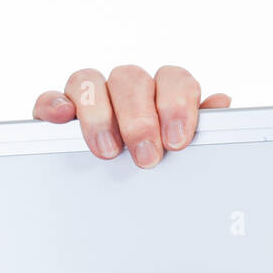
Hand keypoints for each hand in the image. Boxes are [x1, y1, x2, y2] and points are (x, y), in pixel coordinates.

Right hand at [32, 65, 230, 167]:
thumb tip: (221, 102)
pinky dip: (54, 103)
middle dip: (139, 118)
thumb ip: (203, 127)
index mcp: (163, 92)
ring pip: (89, 80)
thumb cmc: (157, 161)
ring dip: (99, 114)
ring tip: (108, 150)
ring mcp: (90, 95)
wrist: (118, 193)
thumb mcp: (182, 150)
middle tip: (146, 155)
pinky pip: (50, 96)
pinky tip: (62, 118)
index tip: (177, 140)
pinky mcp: (56, 110)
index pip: (174, 79)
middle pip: (132, 79)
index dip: (176, 105)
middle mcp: (128, 88)